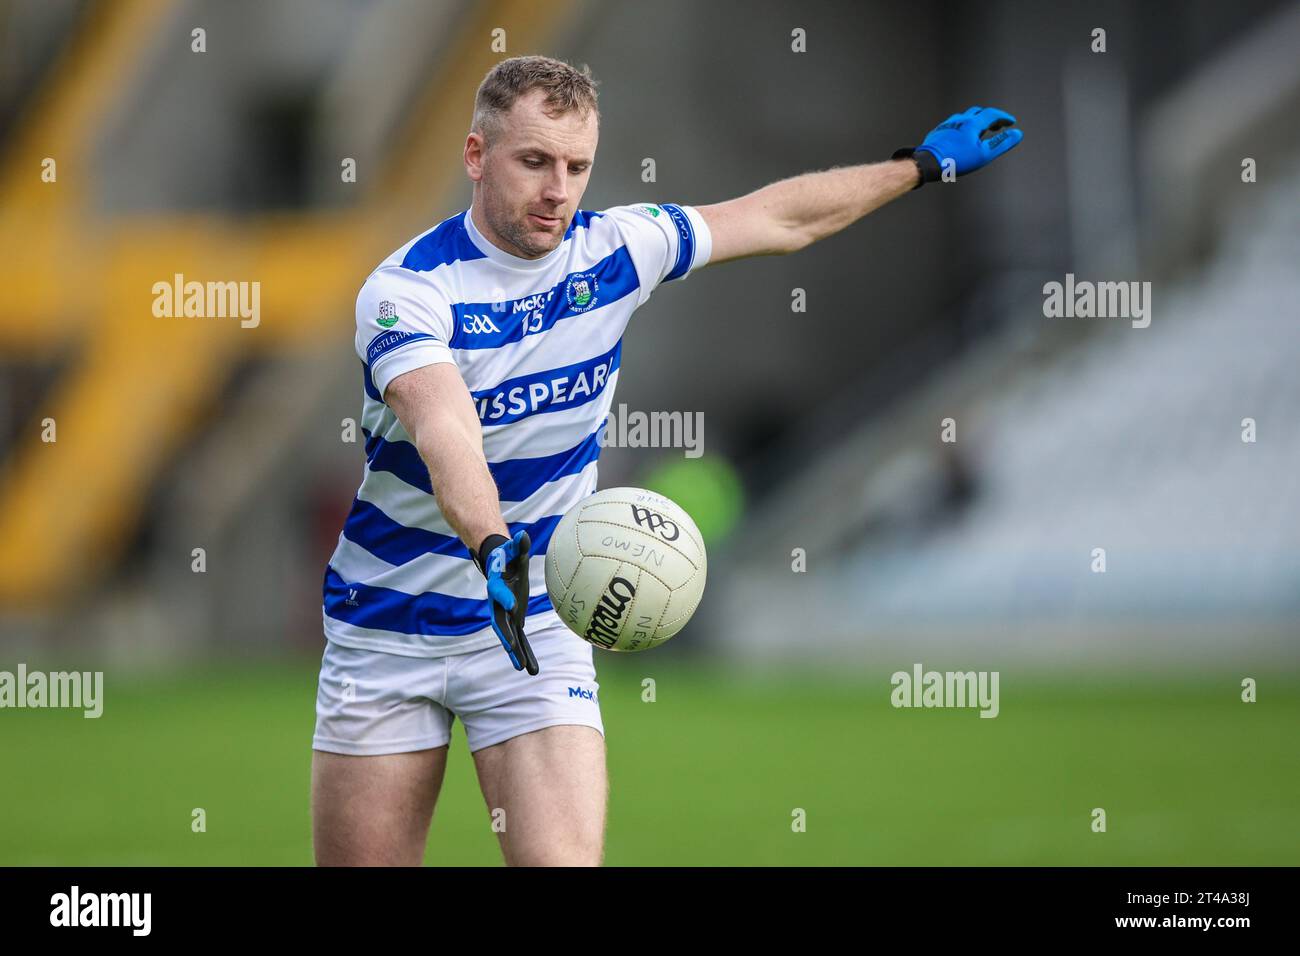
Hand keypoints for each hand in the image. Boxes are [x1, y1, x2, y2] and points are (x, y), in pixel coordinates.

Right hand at [475, 530, 538, 674]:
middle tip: (512, 649)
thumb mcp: (514, 550)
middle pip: (501, 623)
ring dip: (517, 653)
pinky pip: (519, 637)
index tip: (513, 605)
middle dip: (506, 637)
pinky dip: (524, 651)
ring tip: (525, 670)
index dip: (505, 598)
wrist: (499, 564)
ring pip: (510, 636)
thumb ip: (519, 545)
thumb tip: (524, 535)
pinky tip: (530, 667)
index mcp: (497, 586)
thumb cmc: (508, 556)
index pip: (499, 594)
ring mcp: (506, 614)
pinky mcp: (514, 619)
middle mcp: (498, 604)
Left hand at [894, 106, 1021, 184]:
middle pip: (978, 112)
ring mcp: (947, 125)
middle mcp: (959, 120)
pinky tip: (962, 138)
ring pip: (965, 117)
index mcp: (972, 123)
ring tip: (981, 132)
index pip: (992, 114)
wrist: (928, 163)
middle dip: (990, 117)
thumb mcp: (983, 155)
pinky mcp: (938, 132)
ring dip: (976, 121)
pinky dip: (963, 127)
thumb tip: (1018, 134)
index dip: (1004, 117)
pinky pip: (954, 125)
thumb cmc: (956, 160)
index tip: (1011, 122)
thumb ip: (1001, 143)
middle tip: (997, 126)